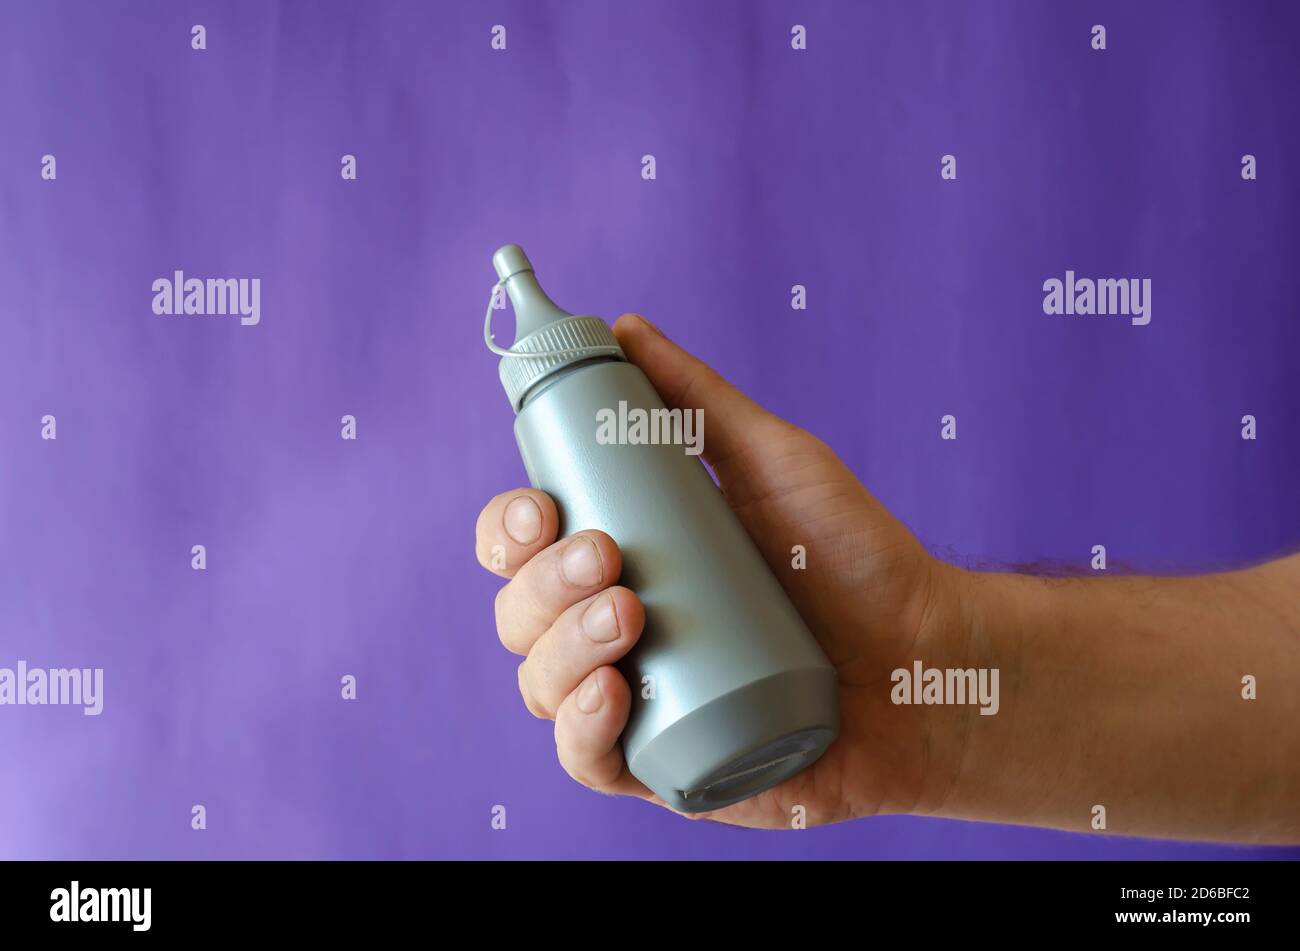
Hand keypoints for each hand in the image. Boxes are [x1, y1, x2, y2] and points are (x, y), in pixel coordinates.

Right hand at [475, 313, 960, 827]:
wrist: (928, 654)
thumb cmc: (852, 557)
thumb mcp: (773, 460)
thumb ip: (699, 398)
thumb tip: (626, 327)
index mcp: (623, 561)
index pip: (526, 548)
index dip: (510, 528)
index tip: (543, 505)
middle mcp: (613, 631)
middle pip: (519, 613)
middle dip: (540, 584)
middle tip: (606, 556)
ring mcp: (636, 701)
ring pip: (542, 684)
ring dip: (560, 648)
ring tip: (627, 613)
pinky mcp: (666, 767)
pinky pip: (589, 761)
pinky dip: (580, 730)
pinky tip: (611, 693)